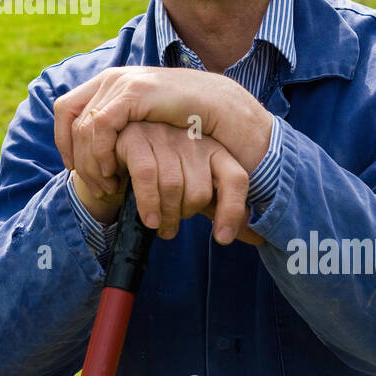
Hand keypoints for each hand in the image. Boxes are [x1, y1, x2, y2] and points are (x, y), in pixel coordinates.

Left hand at [55, 67, 272, 197]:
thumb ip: (122, 128)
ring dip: (89, 161)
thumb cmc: (186, 121)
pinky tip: (114, 172)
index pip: (66, 108)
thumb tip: (96, 146)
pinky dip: (101, 152)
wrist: (222, 107)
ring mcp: (122, 82)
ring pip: (82, 125)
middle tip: (93, 185)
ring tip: (106, 185)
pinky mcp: (135, 92)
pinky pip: (100, 125)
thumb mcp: (146, 124)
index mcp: (111, 81)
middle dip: (75, 156)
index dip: (63, 139)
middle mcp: (112, 77)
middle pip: (69, 117)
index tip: (74, 169)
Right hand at [113, 120, 257, 244]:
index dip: (232, 212)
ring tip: (158, 225)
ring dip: (164, 216)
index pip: (236, 179)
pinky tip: (147, 217)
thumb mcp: (195, 190)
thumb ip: (221, 210)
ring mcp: (164, 136)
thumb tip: (257, 239)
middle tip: (172, 225)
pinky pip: (146, 175)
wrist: (118, 151)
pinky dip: (147, 202)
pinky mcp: (136, 137)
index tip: (222, 238)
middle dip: (184, 216)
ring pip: (173, 186)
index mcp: (215, 149)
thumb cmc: (163, 173)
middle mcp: (193, 140)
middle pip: (199, 191)